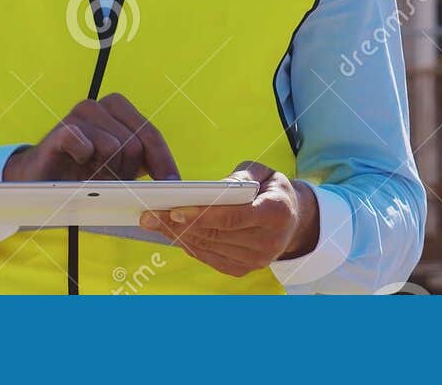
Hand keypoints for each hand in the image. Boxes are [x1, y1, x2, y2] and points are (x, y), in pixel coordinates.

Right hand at [2, 93, 178, 181]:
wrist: (41, 178)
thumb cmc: (84, 171)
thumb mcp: (119, 166)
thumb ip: (143, 165)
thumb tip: (173, 183)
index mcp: (120, 109)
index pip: (151, 135)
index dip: (164, 162)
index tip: (173, 185)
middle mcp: (102, 105)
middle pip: (135, 145)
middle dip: (126, 172)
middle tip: (108, 180)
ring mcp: (81, 114)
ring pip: (114, 147)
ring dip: (104, 171)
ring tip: (89, 173)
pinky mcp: (62, 128)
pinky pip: (88, 145)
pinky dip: (85, 160)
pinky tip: (76, 162)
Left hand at [139, 161, 318, 276]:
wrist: (292, 219)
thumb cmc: (272, 189)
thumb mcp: (263, 172)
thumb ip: (240, 177)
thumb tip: (212, 190)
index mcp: (276, 214)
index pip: (234, 217)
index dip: (203, 215)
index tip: (174, 210)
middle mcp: (268, 243)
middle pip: (215, 234)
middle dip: (178, 224)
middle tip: (149, 214)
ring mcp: (255, 261)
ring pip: (208, 248)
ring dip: (177, 235)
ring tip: (152, 221)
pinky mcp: (242, 270)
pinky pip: (209, 257)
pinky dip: (187, 244)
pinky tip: (170, 232)